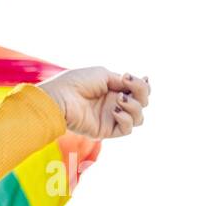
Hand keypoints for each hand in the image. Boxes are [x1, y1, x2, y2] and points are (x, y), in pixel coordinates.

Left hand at [36, 67, 150, 138]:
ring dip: (134, 106)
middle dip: (141, 92)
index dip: (144, 86)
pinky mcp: (105, 131)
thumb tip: (135, 86)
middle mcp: (114, 105)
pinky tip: (116, 110)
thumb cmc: (77, 82)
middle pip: (142, 104)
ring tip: (119, 98)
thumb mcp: (104, 75)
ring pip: (139, 118)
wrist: (61, 97)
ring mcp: (110, 118)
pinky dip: (126, 118)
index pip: (139, 92)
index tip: (140, 78)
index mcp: (113, 91)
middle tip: (126, 84)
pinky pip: (127, 129)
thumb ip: (123, 82)